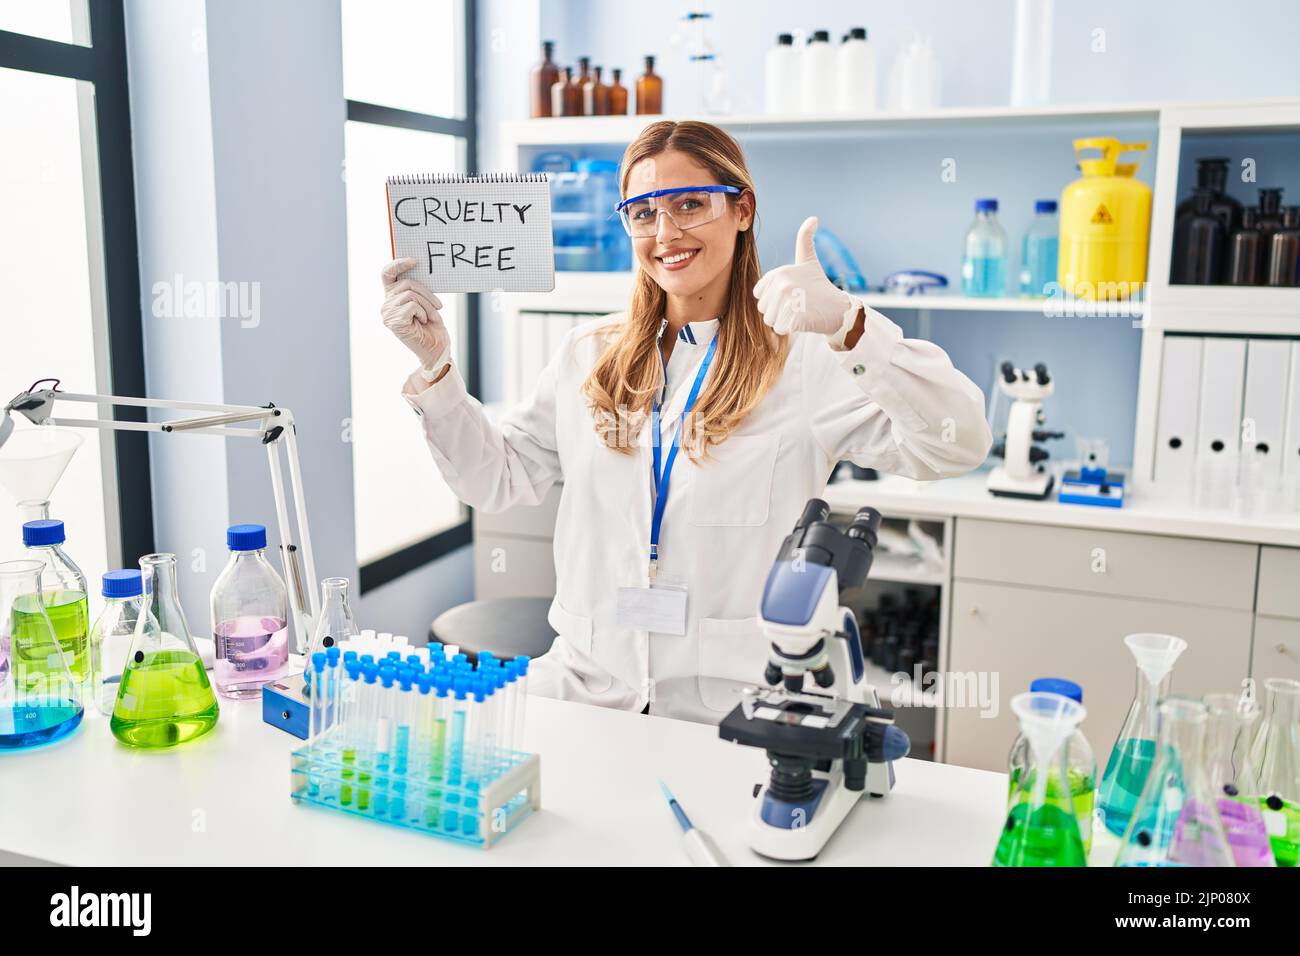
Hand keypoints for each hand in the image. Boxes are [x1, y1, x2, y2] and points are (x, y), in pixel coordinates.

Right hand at [381, 258, 448, 368]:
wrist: (436, 350)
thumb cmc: (432, 328)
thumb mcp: (425, 303)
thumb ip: (417, 289)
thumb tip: (419, 268)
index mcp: (392, 297)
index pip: (387, 273)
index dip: (398, 263)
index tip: (414, 261)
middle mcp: (386, 304)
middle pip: (406, 283)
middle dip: (427, 293)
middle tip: (439, 305)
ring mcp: (388, 313)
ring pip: (410, 294)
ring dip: (427, 305)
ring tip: (431, 317)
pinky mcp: (394, 321)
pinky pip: (412, 305)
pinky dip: (424, 312)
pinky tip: (424, 322)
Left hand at [753, 216, 856, 336]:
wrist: (838, 309)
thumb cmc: (820, 287)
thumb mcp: (809, 261)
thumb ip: (805, 240)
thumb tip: (813, 218)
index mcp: (780, 272)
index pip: (759, 294)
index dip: (773, 299)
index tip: (791, 294)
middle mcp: (782, 282)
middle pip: (763, 308)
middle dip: (778, 312)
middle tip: (798, 305)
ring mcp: (789, 299)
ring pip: (769, 320)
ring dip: (783, 321)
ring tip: (800, 312)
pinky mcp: (794, 315)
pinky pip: (780, 328)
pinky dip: (790, 329)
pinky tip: (803, 320)